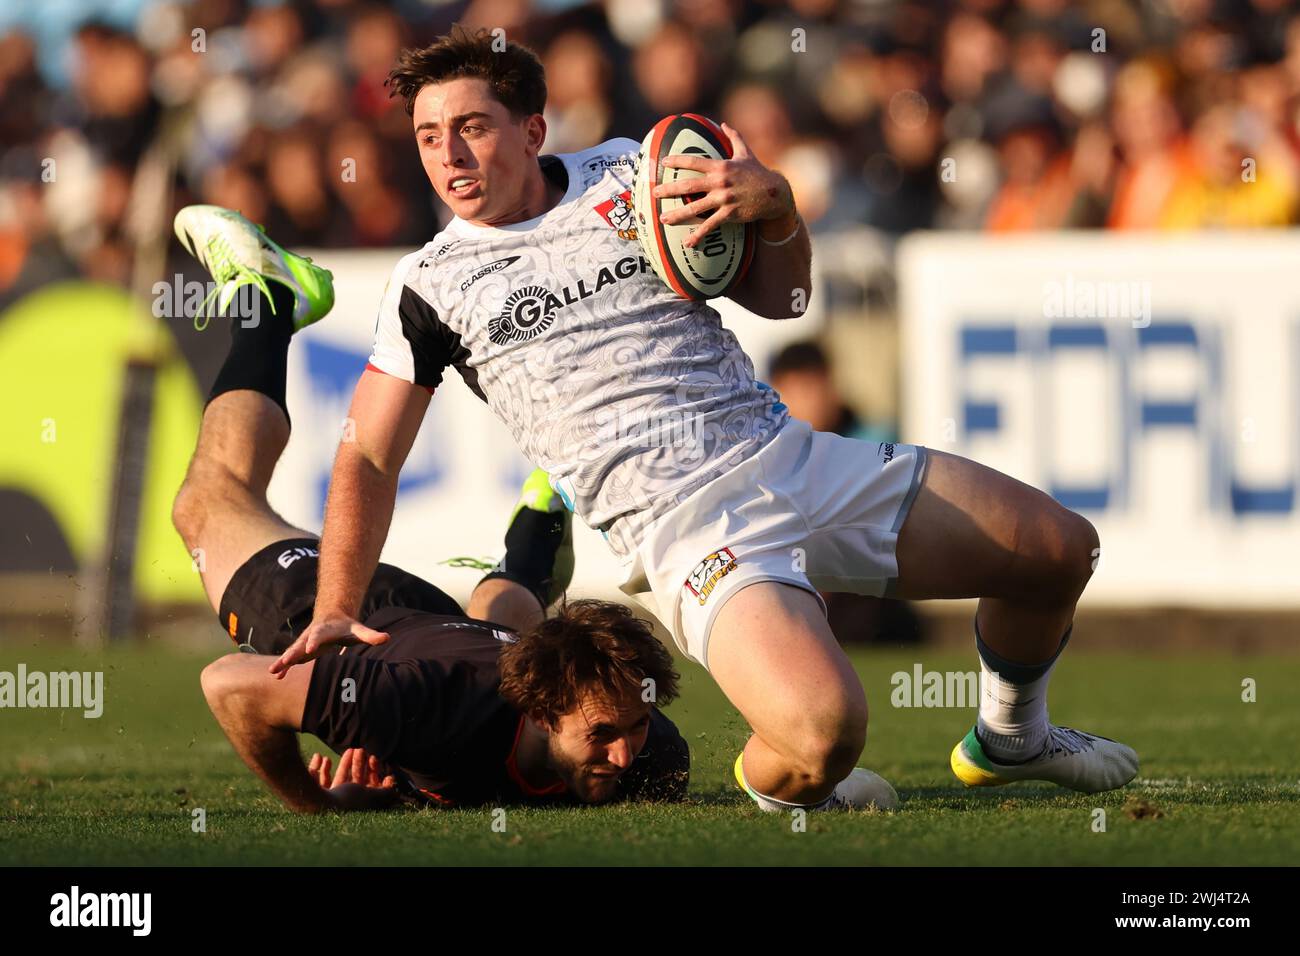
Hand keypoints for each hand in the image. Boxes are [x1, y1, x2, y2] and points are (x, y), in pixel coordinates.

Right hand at [269, 612, 389, 677]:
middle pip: (301, 643)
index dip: (315, 640)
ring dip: (283, 661)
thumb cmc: (347, 626)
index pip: (319, 635)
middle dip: (293, 652)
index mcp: (324, 629)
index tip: (310, 647)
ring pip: (292, 652)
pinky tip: (277, 677)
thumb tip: (386, 638)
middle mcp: (311, 635)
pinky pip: (291, 660)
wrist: (332, 617)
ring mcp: (304, 643)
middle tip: (285, 660)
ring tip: (273, 671)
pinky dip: (285, 668)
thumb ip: (371, 635)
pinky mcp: (301, 651)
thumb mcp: (358, 630)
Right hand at [308, 748, 399, 811]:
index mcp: (357, 807)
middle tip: (360, 749)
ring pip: (339, 780)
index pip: (369, 789)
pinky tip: (321, 757)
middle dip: (359, 765)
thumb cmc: (345, 800)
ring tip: (349, 750)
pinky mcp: (312, 797)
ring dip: (344, 764)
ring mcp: (328, 802)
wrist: (315, 805)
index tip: (374, 758)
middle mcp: (344, 806)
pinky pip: (317, 782)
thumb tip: (393, 788)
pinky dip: (320, 769)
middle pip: (354, 782)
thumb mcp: (371, 795)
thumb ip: (384, 793)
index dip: (373, 773)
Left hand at [652, 121, 794, 247]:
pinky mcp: (729, 214)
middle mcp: (719, 182)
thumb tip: (724, 123)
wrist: (774, 193)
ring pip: (695, 208)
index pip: (694, 162)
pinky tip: (687, 243)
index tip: (663, 163)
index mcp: (721, 166)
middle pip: (688, 185)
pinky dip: (698, 235)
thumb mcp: (746, 153)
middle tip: (654, 193)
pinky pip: (710, 225)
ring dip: (677, 215)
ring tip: (663, 219)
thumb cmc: (758, 173)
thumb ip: (734, 137)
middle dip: (669, 189)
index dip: (677, 161)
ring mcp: (724, 199)